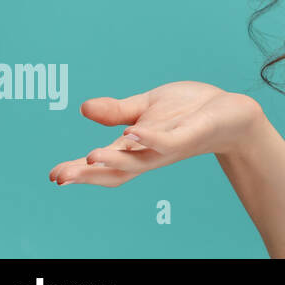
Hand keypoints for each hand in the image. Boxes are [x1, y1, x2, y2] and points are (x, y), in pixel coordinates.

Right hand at [47, 81, 262, 186]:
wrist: (231, 112)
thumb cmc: (189, 111)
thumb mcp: (147, 106)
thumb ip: (117, 111)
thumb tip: (83, 108)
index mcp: (136, 148)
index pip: (103, 165)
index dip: (79, 172)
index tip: (53, 176)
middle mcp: (149, 153)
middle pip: (115, 171)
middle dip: (87, 175)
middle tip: (60, 177)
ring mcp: (169, 148)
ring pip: (138, 161)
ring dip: (113, 160)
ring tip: (89, 156)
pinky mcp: (189, 137)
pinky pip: (167, 142)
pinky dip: (149, 139)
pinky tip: (132, 132)